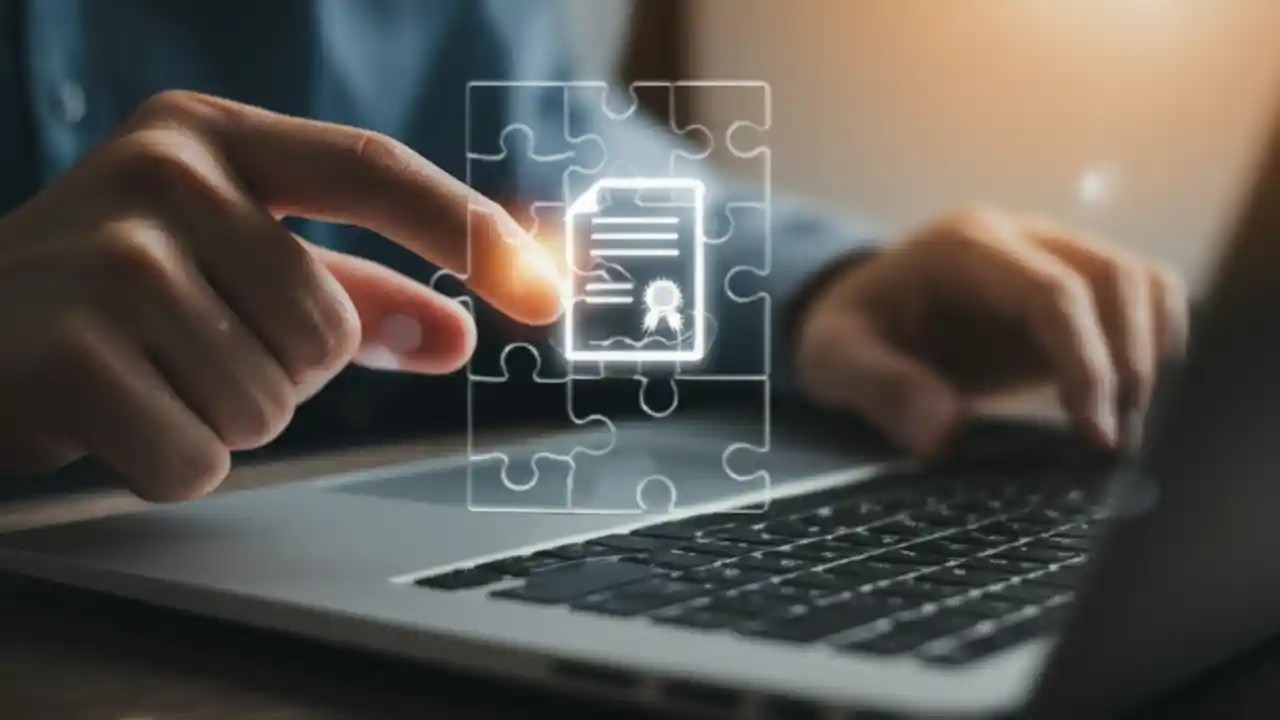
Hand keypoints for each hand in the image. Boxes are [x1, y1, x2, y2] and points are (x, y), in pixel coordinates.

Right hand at [0, 91, 560, 499]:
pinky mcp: (66, 352)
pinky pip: (201, 457)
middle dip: (284, 370)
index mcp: (210, 138)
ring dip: (226, 416)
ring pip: (274, 401)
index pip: (373, 169)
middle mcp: (162, 177)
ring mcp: (109, 258)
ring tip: (148, 375)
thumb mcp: (225, 263)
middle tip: (193, 349)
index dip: (469, 232)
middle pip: (330, 326)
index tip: (546, 291)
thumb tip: (460, 333)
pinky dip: (172, 461)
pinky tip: (113, 417)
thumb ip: (352, 290)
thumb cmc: (106, 297)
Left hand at [794, 207, 1187, 456]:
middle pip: (1116, 277)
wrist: (859, 314)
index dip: (1086, 361)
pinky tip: (1119, 406)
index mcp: (964, 248)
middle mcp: (1019, 239)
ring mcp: (1053, 256)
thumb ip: (880, 389)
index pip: (1053, 291)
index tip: (1094, 433)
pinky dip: (1150, 348)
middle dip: (1128, 363)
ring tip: (1117, 430)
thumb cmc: (847, 334)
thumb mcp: (833, 360)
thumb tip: (943, 435)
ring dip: (1147, 356)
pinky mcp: (1073, 287)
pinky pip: (1142, 301)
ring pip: (1142, 284)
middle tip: (1110, 444)